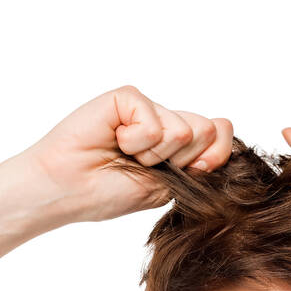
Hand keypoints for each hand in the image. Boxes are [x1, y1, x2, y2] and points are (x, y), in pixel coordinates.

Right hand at [20, 85, 233, 225]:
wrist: (68, 189)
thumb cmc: (109, 193)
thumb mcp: (167, 187)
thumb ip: (199, 163)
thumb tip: (223, 128)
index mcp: (178, 145)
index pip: (221, 135)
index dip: (215, 156)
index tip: (189, 173)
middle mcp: (165, 122)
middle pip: (208, 131)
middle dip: (180, 161)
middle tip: (144, 166)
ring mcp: (147, 108)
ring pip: (185, 130)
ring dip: (154, 155)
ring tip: (125, 154)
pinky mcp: (128, 97)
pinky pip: (154, 122)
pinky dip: (135, 142)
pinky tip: (114, 141)